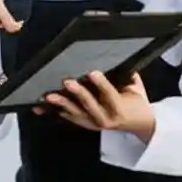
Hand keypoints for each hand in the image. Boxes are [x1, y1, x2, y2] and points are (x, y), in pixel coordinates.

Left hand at [37, 71, 155, 141]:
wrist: (139, 125)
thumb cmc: (136, 102)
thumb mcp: (137, 88)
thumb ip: (129, 75)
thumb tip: (121, 56)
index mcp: (120, 108)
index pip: (110, 94)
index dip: (102, 84)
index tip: (93, 73)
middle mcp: (105, 118)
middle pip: (90, 105)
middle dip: (78, 93)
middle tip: (67, 82)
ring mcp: (93, 124)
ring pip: (75, 113)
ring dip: (61, 104)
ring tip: (49, 96)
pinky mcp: (85, 125)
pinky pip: (69, 117)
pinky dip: (55, 112)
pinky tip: (43, 107)